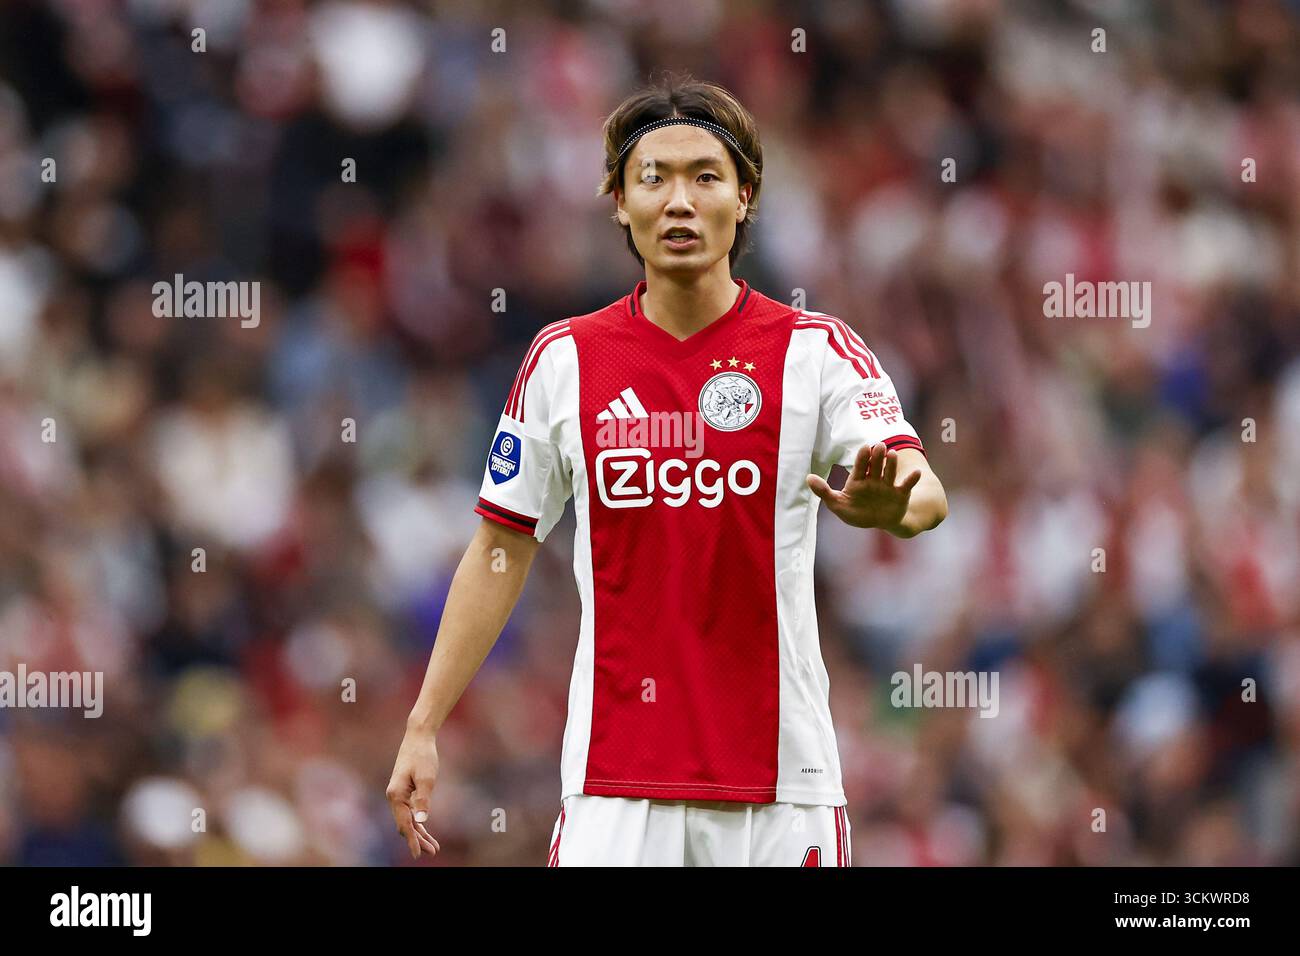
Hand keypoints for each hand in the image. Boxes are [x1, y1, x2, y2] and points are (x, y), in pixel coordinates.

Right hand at [386, 727, 441, 859]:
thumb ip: (424, 799)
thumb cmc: (422, 755)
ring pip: (408, 820)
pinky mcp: (406, 791)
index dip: (412, 840)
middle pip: (405, 825)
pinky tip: (425, 829)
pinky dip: (418, 821)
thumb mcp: (427, 777)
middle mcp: (394, 796)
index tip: (419, 854)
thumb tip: (422, 820)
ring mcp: (399, 794)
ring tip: (434, 847)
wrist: (418, 737)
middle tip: (433, 852)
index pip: (404, 823)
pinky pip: (411, 811)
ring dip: (419, 833)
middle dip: (418, 839)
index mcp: (396, 795)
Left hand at [806, 442, 921, 530]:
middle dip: (877, 456)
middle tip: (879, 445)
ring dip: (891, 464)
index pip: (860, 466)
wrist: (881, 521)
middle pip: (875, 466)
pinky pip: (906, 486)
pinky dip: (911, 480)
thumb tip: (808, 478)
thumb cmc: (857, 512)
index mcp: (858, 480)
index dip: (862, 457)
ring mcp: (888, 486)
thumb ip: (824, 492)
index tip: (865, 447)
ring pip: (890, 472)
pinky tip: (915, 473)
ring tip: (892, 454)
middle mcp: (874, 480)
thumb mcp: (838, 504)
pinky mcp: (900, 494)